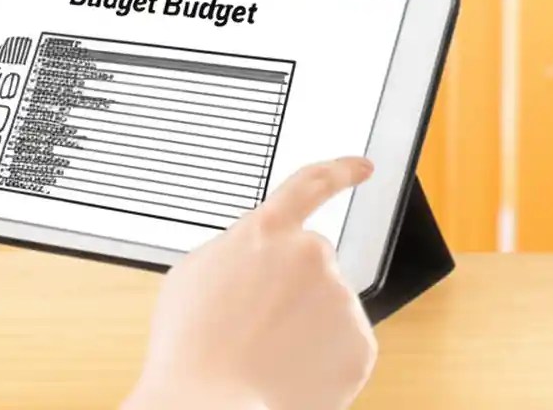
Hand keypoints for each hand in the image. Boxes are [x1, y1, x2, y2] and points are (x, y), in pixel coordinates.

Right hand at [124, 158, 377, 409]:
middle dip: (292, 289)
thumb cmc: (190, 345)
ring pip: (327, 308)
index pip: (311, 185)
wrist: (209, 403)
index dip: (339, 171)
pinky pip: (342, 346)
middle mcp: (312, 255)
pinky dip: (321, 360)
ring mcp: (341, 301)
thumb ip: (239, 248)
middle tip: (255, 326)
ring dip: (304, 326)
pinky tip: (287, 373)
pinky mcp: (361, 345)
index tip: (362, 167)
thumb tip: (262, 254)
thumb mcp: (196, 272)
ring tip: (263, 356)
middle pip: (312, 264)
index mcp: (267, 232)